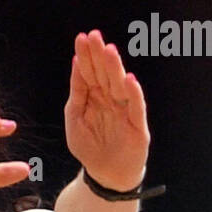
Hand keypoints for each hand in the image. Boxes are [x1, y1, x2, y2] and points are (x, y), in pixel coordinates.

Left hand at [65, 30, 149, 191]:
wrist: (105, 175)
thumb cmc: (90, 146)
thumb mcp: (75, 119)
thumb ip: (77, 93)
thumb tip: (76, 64)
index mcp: (95, 95)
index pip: (90, 72)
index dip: (87, 56)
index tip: (81, 38)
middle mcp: (111, 99)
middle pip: (105, 74)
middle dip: (99, 55)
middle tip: (94, 36)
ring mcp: (124, 110)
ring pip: (119, 86)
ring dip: (115, 68)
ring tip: (109, 51)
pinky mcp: (137, 125)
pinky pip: (136, 107)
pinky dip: (133, 94)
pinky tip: (128, 80)